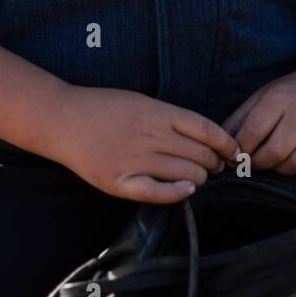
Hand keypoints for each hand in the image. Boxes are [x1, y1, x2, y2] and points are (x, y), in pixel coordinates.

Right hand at [53, 86, 239, 204]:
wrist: (63, 120)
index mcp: (158, 113)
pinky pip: (158, 194)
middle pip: (201, 155)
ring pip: (186, 176)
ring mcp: (136, 160)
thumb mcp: (142, 102)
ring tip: (197, 178)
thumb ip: (171, 118)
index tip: (233, 151)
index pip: (207, 130)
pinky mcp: (120, 182)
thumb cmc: (104, 107)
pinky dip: (178, 194)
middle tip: (215, 167)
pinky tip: (185, 191)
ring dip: (199, 179)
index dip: (226, 143)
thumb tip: (204, 137)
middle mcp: (151, 136)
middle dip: (215, 164)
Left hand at [220, 69, 295, 175]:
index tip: (237, 156)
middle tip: (256, 162)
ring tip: (276, 161)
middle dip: (260, 163)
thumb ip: (238, 122)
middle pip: (276, 151)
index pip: (254, 131)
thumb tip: (222, 150)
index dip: (242, 150)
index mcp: (280, 97)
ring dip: (281, 169)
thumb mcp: (259, 99)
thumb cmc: (287, 97)